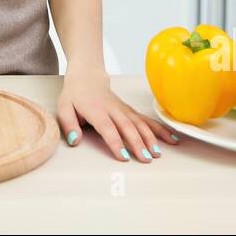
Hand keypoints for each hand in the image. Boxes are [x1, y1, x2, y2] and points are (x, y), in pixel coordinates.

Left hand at [57, 67, 180, 161]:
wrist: (87, 76)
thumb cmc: (75, 95)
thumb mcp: (63, 107)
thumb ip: (69, 124)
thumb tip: (75, 141)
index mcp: (96, 110)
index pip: (107, 128)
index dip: (115, 143)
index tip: (123, 157)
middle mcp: (113, 109)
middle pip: (128, 127)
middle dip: (138, 143)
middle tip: (146, 159)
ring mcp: (124, 109)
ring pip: (140, 123)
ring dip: (151, 138)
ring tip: (158, 154)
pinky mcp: (130, 110)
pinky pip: (146, 119)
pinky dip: (159, 129)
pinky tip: (171, 138)